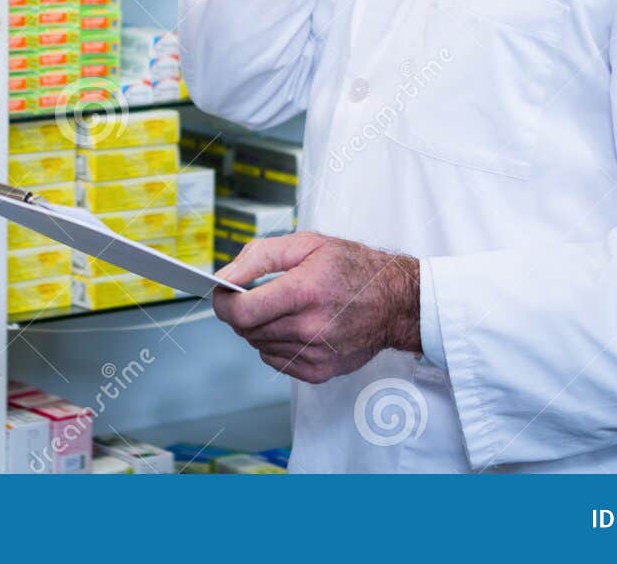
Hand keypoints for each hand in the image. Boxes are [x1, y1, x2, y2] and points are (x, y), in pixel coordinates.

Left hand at [212, 232, 421, 383]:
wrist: (395, 302)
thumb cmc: (354, 268)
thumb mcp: (307, 243)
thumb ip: (259, 257)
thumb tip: (224, 277)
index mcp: (305, 292)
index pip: (241, 312)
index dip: (222, 303)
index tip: (221, 294)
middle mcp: (310, 328)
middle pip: (247, 330)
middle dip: (242, 311)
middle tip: (255, 295)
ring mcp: (315, 354)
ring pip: (258, 345)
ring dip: (260, 327)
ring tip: (283, 308)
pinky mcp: (319, 372)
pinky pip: (276, 360)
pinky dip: (275, 344)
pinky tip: (294, 326)